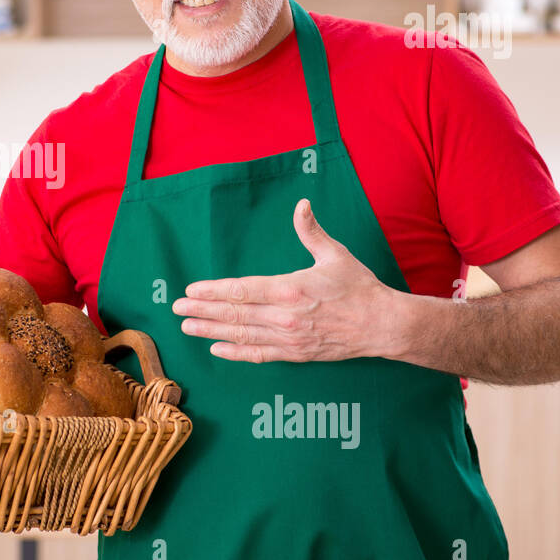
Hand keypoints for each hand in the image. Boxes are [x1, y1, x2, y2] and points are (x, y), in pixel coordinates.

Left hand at [171, 198, 399, 362]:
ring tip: (187, 327)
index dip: (213, 291)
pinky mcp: (296, 355)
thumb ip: (310, 231)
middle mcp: (285, 316)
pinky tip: (216, 349)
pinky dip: (235, 352)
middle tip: (177, 309)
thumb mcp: (334, 254)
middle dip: (202, 311)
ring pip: (241, 335)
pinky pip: (259, 355)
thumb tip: (301, 204)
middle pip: (234, 313)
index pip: (241, 290)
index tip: (191, 290)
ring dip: (211, 331)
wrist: (383, 325)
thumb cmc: (359, 287)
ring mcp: (289, 339)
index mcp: (291, 288)